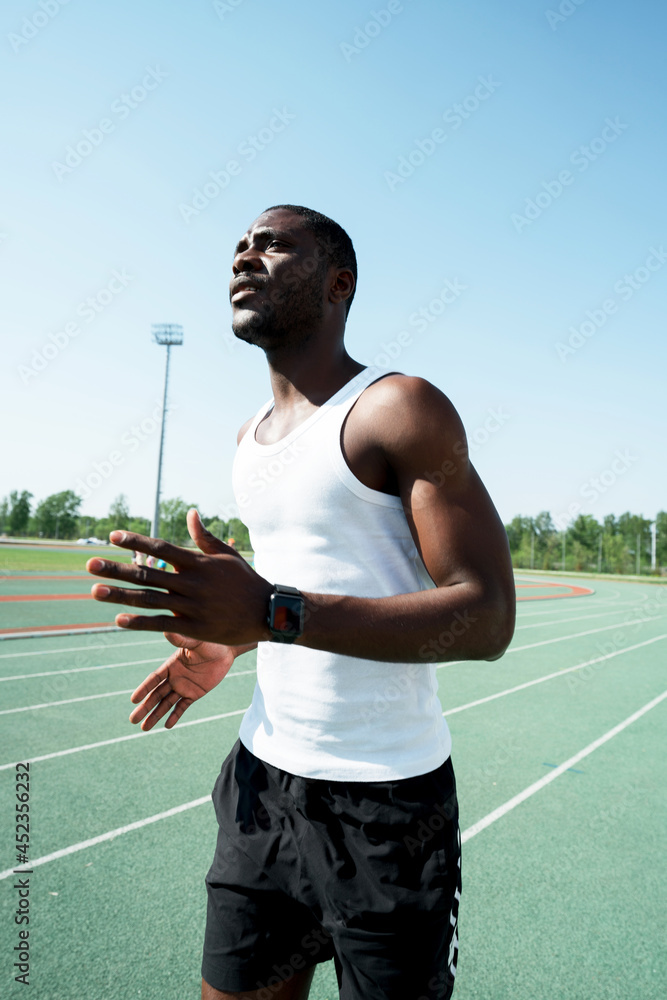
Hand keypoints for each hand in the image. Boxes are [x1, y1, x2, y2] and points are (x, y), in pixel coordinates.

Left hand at [86, 509, 272, 645]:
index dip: (135, 542)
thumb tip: (190, 513)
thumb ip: (203, 536)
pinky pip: (161, 624)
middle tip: (90, 564)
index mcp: (197, 562)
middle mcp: (191, 582)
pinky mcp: (194, 626)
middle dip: (116, 569)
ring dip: (119, 595)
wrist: (267, 611)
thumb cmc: (245, 580)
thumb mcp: (226, 555)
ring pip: (148, 599)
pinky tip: (118, 619)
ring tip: (94, 591)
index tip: (112, 537)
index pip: (160, 549)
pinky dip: (139, 621)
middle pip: (147, 574)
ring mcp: (192, 605)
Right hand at [129, 632, 253, 729]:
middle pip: (156, 695)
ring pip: (166, 703)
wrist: (226, 650)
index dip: (144, 689)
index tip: (133, 700)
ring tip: (144, 729)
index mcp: (171, 664)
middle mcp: (174, 677)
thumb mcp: (196, 641)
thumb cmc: (210, 642)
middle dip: (145, 707)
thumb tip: (167, 630)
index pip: (154, 679)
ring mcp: (183, 686)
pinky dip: (175, 716)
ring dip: (156, 715)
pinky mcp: (195, 693)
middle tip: (132, 721)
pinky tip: (167, 725)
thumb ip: (182, 639)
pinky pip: (183, 706)